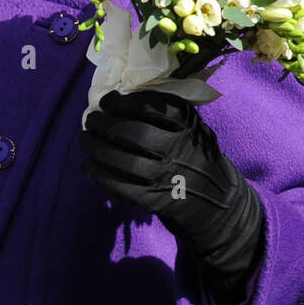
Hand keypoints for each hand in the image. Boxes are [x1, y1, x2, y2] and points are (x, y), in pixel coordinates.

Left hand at [80, 89, 264, 294]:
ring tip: (84, 140)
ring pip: (125, 161)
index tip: (106, 100)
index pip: (154, 107)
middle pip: (135, 134)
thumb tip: (120, 101)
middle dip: (105, 125)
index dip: (125, 102)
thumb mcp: (194, 131)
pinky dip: (101, 175)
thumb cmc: (198, 159)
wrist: (219, 205)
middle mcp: (181, 149)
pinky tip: (89, 166)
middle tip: (90, 120)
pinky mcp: (158, 201)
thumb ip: (167, 117)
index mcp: (190, 126)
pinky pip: (122, 186)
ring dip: (97, 149)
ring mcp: (169, 177)